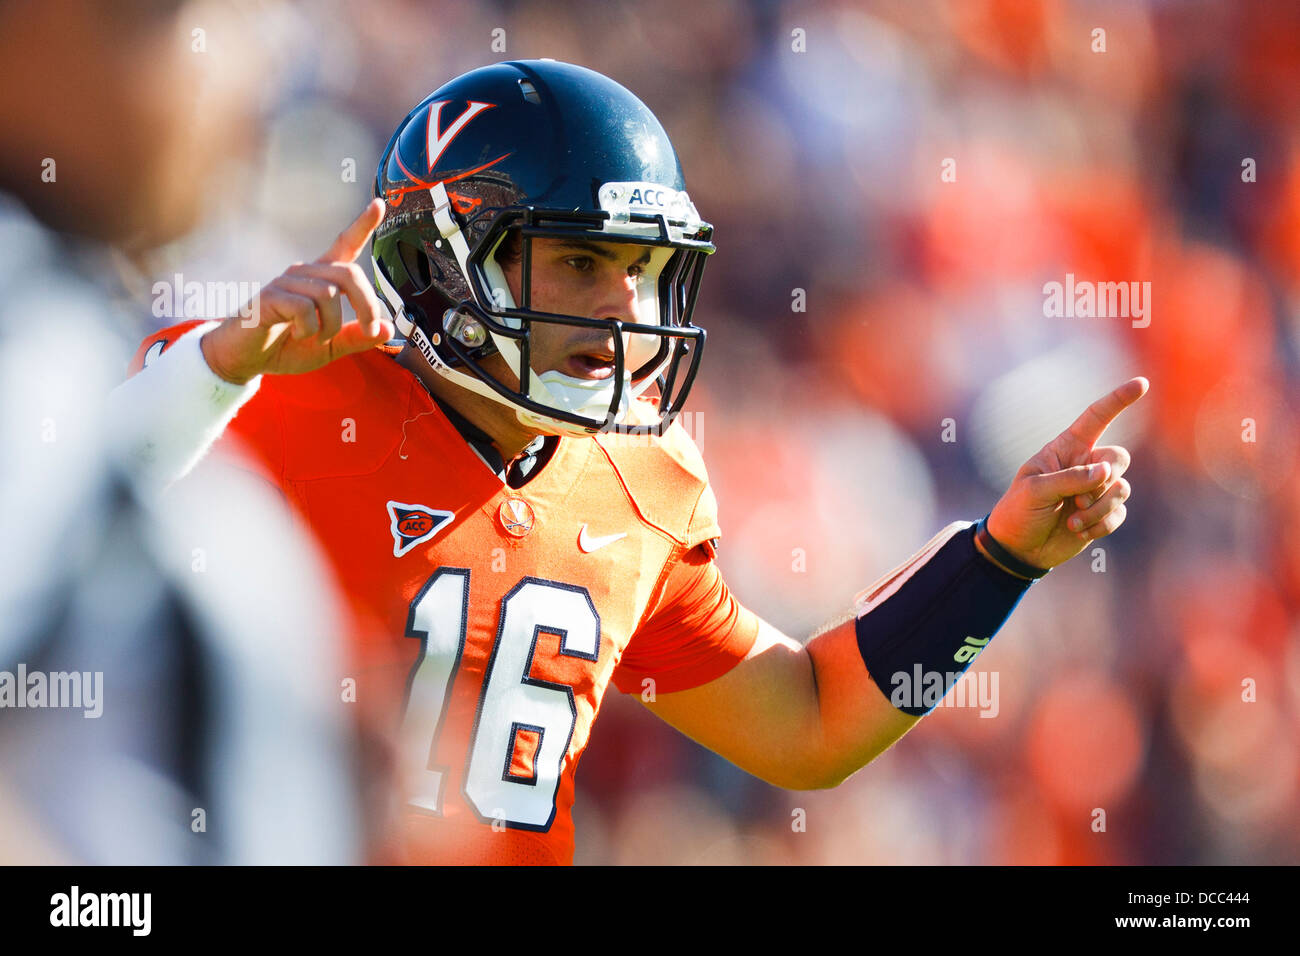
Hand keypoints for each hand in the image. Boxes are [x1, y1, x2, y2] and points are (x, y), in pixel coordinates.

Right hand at [200, 200, 394, 383]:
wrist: (245, 359)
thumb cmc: (286, 347)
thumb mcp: (329, 347)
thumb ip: (356, 338)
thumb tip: (389, 329)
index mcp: (321, 281)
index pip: (344, 246)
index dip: (362, 225)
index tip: (379, 204)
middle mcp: (306, 274)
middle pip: (350, 274)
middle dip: (367, 305)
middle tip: (369, 331)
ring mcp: (287, 283)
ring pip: (329, 294)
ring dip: (332, 326)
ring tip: (317, 338)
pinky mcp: (272, 296)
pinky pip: (305, 308)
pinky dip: (310, 329)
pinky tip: (299, 334)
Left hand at [985, 377, 1147, 571]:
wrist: (1018, 548)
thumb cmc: (1019, 511)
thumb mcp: (1035, 491)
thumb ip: (1070, 478)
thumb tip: (1106, 472)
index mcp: (1065, 448)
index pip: (1096, 418)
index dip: (1118, 400)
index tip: (1142, 383)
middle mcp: (1085, 464)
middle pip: (1119, 457)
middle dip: (1107, 477)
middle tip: (1080, 498)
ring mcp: (1095, 490)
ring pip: (1121, 489)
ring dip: (1099, 508)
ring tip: (1073, 520)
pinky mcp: (1102, 513)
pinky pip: (1119, 513)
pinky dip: (1101, 524)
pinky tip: (1077, 531)